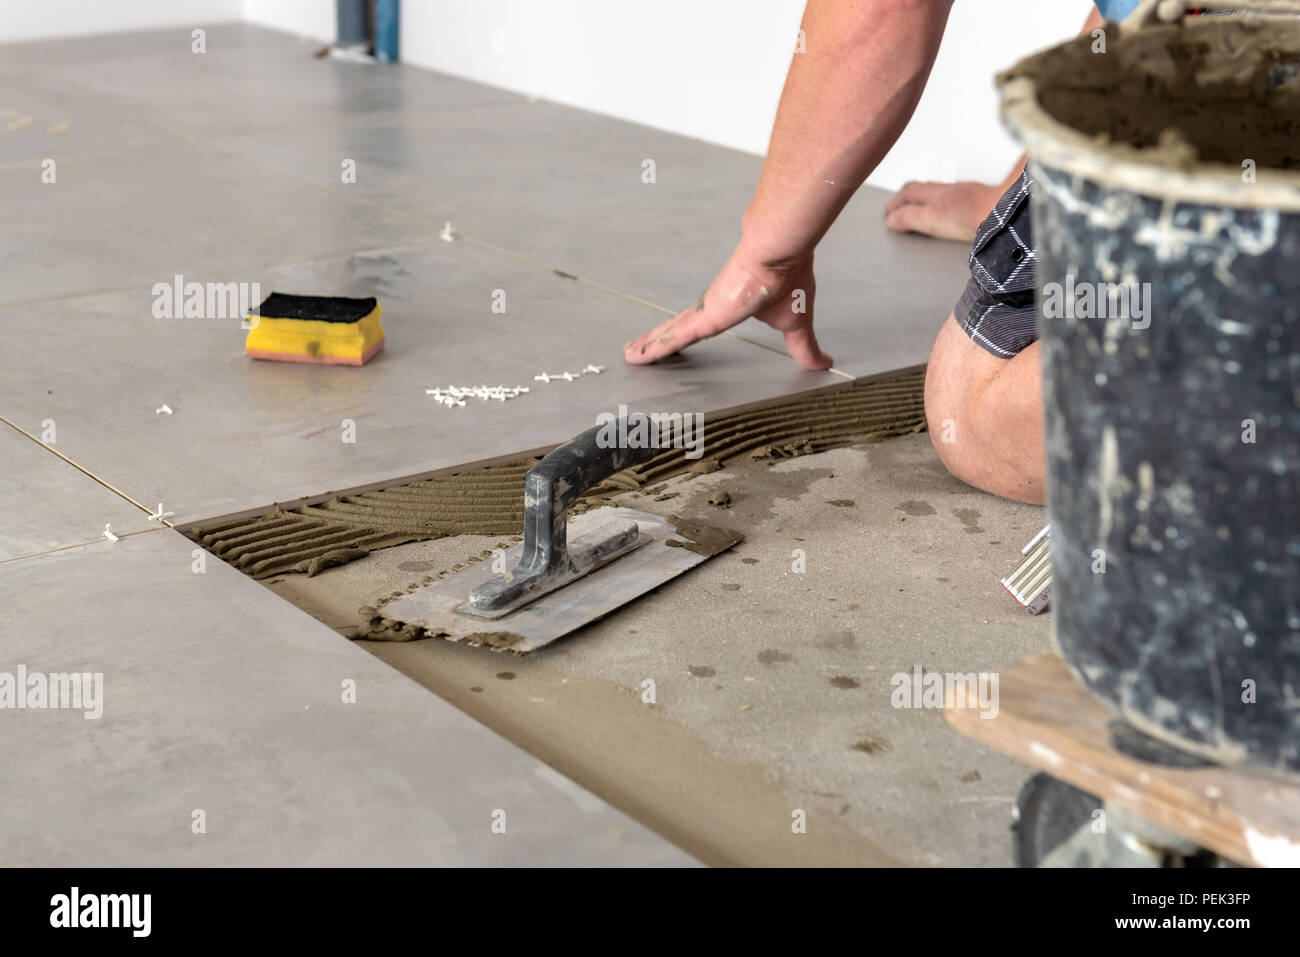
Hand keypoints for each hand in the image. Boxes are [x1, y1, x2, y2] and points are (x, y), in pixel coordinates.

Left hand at [622, 251, 832, 369]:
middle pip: (678, 329)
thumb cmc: (788, 279)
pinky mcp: (703, 318)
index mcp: (730, 308)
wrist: (778, 253)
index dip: (688, 334)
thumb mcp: (797, 324)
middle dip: (658, 340)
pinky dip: (652, 348)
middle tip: (636, 351)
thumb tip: (823, 363)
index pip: (702, 325)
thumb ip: (804, 346)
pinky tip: (634, 356)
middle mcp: (711, 308)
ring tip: (629, 355)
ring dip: (649, 344)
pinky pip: (671, 338)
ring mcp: (704, 312)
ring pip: (669, 333)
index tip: (675, 343)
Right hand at [884, 180, 1002, 242]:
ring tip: (922, 205)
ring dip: (927, 197)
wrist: (1008, 212)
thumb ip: (912, 218)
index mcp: (936, 194)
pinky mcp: (981, 201)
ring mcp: (967, 194)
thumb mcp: (933, 219)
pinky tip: (952, 210)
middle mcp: (950, 190)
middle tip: (900, 203)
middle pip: (923, 188)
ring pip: (940, 191)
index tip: (888, 210)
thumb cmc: (976, 215)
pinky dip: (945, 201)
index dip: (896, 202)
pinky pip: (956, 198)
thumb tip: (892, 218)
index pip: (909, 193)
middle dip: (908, 195)